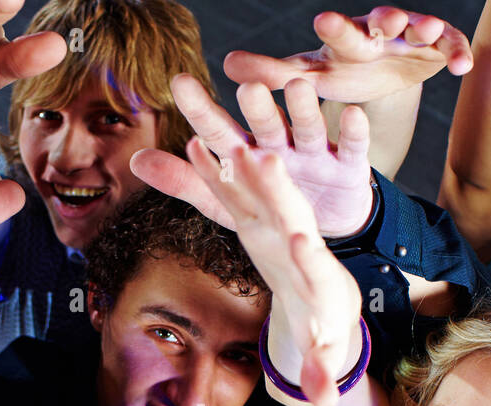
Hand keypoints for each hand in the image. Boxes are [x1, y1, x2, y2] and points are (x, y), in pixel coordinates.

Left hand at [130, 74, 373, 238]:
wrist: (318, 238)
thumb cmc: (267, 208)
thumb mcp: (226, 202)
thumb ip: (186, 180)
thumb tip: (135, 160)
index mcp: (248, 154)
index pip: (219, 132)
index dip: (201, 111)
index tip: (180, 83)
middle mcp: (280, 145)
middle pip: (265, 124)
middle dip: (257, 107)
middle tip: (244, 86)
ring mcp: (315, 153)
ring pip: (308, 127)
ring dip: (304, 109)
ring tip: (297, 86)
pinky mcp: (349, 168)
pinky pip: (353, 148)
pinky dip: (354, 132)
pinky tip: (351, 113)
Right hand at [174, 133, 363, 405]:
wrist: (318, 298)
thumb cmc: (320, 324)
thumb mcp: (322, 352)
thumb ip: (322, 371)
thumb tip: (326, 404)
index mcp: (320, 280)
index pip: (316, 267)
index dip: (307, 255)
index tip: (298, 242)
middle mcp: (303, 245)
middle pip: (293, 216)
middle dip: (279, 192)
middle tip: (265, 162)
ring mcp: (280, 225)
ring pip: (265, 193)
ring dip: (247, 169)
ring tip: (226, 141)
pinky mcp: (258, 218)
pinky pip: (237, 193)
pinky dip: (218, 173)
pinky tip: (193, 145)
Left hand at [224, 7, 470, 104]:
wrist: (382, 76)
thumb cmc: (342, 73)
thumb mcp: (311, 79)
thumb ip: (273, 74)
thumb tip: (226, 64)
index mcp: (342, 44)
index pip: (332, 36)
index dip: (330, 30)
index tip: (320, 24)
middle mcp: (375, 35)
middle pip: (376, 24)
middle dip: (380, 20)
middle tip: (386, 20)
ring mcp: (407, 38)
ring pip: (418, 25)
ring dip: (424, 27)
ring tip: (426, 31)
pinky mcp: (434, 49)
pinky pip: (449, 46)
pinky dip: (456, 52)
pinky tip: (463, 67)